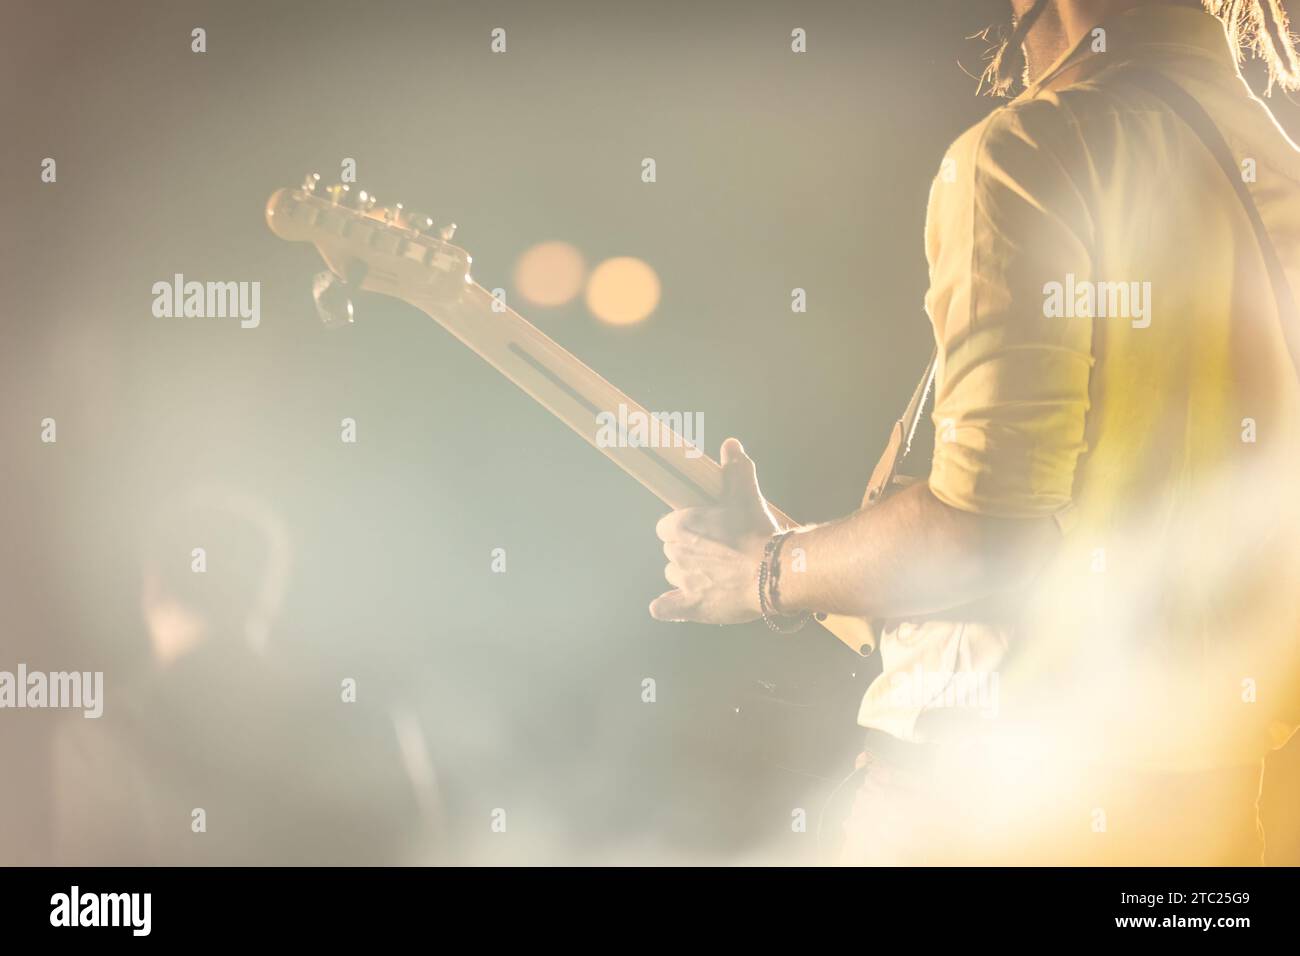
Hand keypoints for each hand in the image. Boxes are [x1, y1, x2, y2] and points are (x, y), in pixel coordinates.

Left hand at [649, 438, 781, 623]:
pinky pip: (667, 608)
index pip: (666, 526)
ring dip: (688, 575)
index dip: (684, 528)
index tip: (703, 529)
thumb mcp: (745, 492)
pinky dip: (667, 607)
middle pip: (672, 551)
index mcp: (681, 525)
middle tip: (717, 551)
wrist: (774, 571)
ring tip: (715, 575)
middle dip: (689, 551)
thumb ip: (735, 468)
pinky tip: (667, 606)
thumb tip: (730, 444)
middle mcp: (676, 553)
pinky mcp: (692, 606)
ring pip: (675, 575)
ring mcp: (683, 580)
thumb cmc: (757, 530)